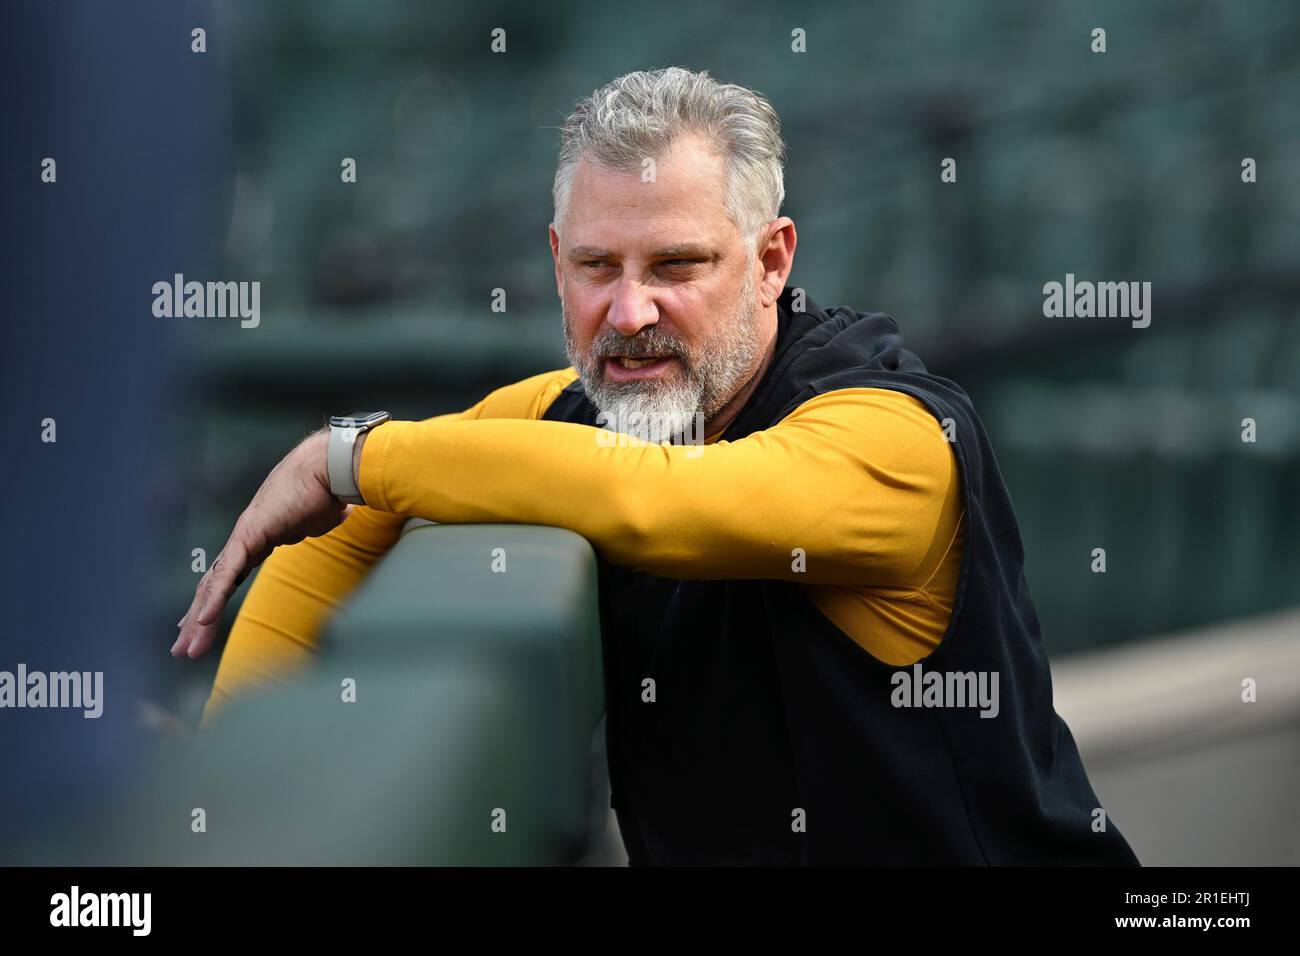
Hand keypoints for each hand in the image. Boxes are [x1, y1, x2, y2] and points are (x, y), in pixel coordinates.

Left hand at [172, 429, 352, 658]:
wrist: (329, 468)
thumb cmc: (329, 487)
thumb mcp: (320, 518)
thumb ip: (316, 523)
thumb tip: (334, 517)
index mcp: (260, 538)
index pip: (228, 576)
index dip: (213, 600)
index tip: (200, 623)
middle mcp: (245, 539)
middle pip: (214, 585)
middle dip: (196, 619)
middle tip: (181, 648)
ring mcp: (243, 537)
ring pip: (214, 585)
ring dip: (199, 619)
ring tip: (186, 647)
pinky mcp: (249, 535)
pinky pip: (228, 574)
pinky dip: (214, 597)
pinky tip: (203, 619)